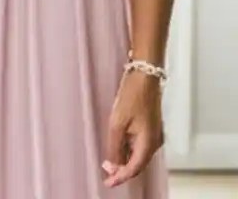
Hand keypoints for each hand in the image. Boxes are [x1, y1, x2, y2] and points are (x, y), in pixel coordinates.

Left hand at [102, 69, 164, 187]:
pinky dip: (128, 151)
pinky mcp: (150, 128)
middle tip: (106, 176)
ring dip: (124, 161)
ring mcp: (154, 135)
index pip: (134, 168)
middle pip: (138, 164)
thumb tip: (112, 166)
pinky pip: (139, 146)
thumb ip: (114, 147)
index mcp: (149, 143)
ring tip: (108, 165)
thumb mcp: (117, 124)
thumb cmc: (131, 98)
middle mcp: (154, 142)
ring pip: (138, 155)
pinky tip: (116, 151)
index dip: (121, 177)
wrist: (144, 77)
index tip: (108, 183)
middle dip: (122, 171)